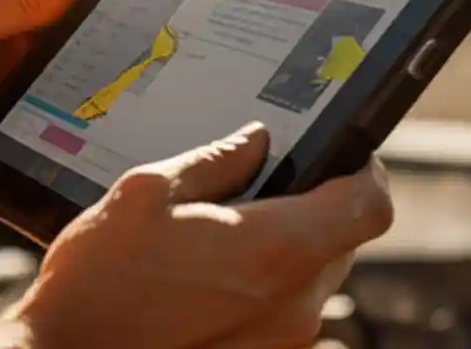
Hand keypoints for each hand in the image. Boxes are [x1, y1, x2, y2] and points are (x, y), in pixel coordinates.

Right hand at [11, 124, 393, 348]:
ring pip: (313, 277)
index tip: (344, 151)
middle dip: (311, 206)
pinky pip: (285, 311)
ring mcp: (282, 340)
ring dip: (284, 248)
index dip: (365, 169)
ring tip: (219, 234)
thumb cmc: (101, 281)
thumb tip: (254, 142)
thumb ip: (213, 162)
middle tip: (258, 187)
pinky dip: (264, 286)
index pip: (369, 204)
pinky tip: (208, 276)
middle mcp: (293, 303)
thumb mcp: (145, 194)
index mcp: (275, 249)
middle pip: (341, 239)